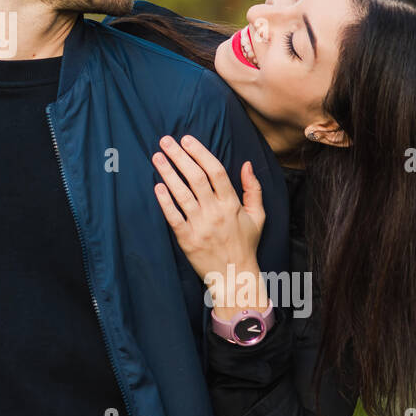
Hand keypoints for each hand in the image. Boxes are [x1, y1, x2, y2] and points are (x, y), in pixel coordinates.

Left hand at [151, 135, 266, 314]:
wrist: (235, 276)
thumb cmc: (245, 243)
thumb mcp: (258, 216)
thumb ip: (253, 188)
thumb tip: (247, 164)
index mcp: (232, 204)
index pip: (216, 171)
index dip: (200, 153)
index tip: (186, 139)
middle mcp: (216, 212)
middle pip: (196, 178)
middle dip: (179, 156)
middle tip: (165, 141)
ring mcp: (201, 226)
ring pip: (182, 194)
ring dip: (168, 173)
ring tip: (157, 157)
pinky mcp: (187, 239)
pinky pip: (173, 216)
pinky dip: (165, 201)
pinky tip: (157, 186)